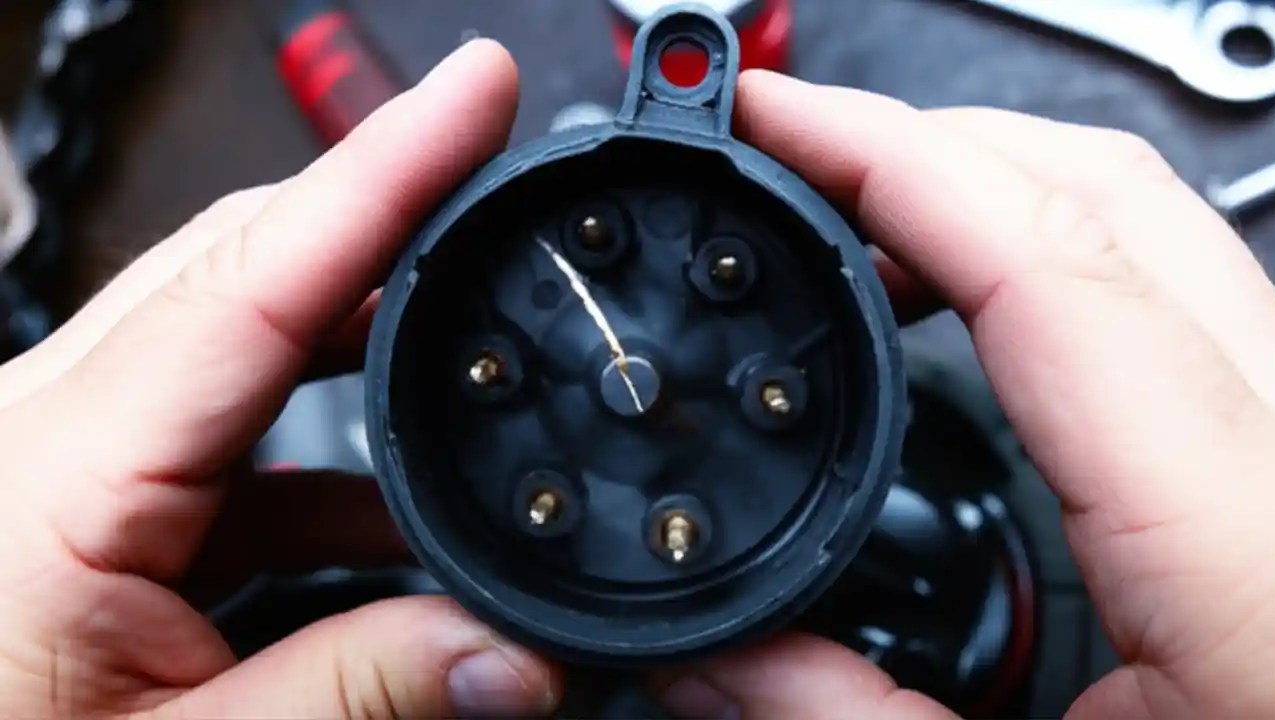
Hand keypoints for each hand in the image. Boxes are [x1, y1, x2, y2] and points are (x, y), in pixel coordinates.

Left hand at [0, 41, 559, 717]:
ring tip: (482, 348)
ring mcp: (70, 455)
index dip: (382, 174)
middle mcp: (51, 431)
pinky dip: (333, 447)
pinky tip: (405, 508)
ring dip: (370, 336)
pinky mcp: (94, 495)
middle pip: (244, 259)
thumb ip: (357, 694)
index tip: (476, 93)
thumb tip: (514, 658)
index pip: (252, 280)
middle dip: (388, 213)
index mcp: (56, 477)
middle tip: (497, 177)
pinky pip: (232, 425)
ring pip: (241, 332)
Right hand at [651, 72, 1274, 718]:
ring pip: (1145, 224)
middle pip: (1109, 196)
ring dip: (977, 191)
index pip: (1057, 273)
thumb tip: (715, 661)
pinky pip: (1160, 294)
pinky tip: (948, 298)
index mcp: (1254, 558)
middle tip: (789, 154)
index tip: (777, 124)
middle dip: (923, 141)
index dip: (897, 163)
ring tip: (845, 217)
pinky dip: (1032, 256)